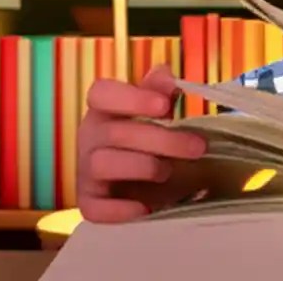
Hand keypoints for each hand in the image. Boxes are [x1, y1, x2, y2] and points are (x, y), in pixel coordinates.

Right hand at [77, 65, 208, 222]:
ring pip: (102, 164)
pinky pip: (93, 208)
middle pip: (115, 132)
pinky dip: (119, 210)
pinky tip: (146, 208)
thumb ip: (160, 92)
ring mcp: (86, 170)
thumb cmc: (151, 139)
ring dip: (142, 167)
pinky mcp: (89, 201)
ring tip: (168, 172)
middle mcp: (90, 136)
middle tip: (197, 147)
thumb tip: (166, 73)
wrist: (143, 182)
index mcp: (105, 109)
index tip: (165, 106)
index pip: (101, 93)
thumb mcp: (158, 113)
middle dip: (161, 140)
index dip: (132, 97)